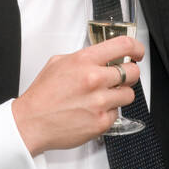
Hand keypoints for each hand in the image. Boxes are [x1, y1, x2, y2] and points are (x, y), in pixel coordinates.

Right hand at [12, 35, 142, 155]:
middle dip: (128, 74)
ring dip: (119, 95)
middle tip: (119, 78)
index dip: (136, 48)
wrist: (31, 122)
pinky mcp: (101, 122)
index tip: (137, 53)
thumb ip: (83, 57)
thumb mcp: (58, 63)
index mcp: (84, 61)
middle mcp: (94, 79)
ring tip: (101, 98)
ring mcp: (100, 102)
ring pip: (128, 95)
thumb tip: (101, 56)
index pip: (124, 45)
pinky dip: (108, 113)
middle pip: (132, 72)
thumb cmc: (42, 95)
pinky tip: (92, 111)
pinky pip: (117, 114)